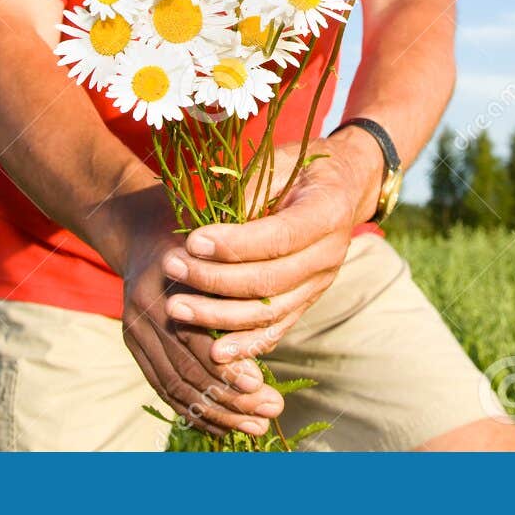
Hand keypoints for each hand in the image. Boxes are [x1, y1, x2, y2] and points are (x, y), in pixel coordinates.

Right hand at [113, 191, 287, 436]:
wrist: (139, 230)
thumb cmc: (192, 235)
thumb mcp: (210, 246)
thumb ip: (232, 275)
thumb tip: (269, 319)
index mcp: (162, 291)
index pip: (194, 342)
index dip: (225, 367)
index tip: (259, 384)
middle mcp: (142, 318)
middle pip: (186, 373)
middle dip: (230, 399)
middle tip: (270, 411)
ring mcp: (135, 337)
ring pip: (176, 388)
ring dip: (217, 414)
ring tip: (257, 426)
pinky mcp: (136, 350)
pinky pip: (164, 389)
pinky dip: (195, 412)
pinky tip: (224, 429)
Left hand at [160, 128, 383, 363]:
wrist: (343, 186)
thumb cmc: (302, 169)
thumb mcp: (278, 162)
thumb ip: (249, 190)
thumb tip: (210, 223)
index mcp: (327, 212)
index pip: (279, 238)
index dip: (234, 245)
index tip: (191, 241)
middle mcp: (329, 255)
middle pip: (270, 280)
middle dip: (215, 279)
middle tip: (171, 268)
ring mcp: (320, 284)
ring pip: (270, 312)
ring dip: (219, 316)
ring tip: (176, 307)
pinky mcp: (308, 302)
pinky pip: (277, 330)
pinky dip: (246, 345)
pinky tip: (214, 352)